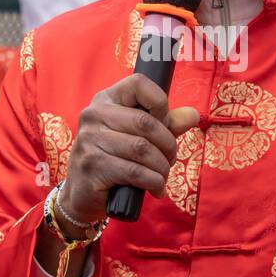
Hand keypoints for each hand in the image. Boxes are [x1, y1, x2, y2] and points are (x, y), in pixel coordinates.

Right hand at [56, 74, 199, 225]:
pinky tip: (155, 187)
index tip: (165, 123)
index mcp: (106, 100)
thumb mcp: (139, 137)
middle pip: (145, 122)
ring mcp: (90, 140)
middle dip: (168, 145)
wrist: (82, 193)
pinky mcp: (92, 165)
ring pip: (142, 149)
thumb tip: (193, 114)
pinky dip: (153, 181)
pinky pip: (134, 171)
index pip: (138, 84)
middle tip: (170, 160)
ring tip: (163, 176)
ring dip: (161, 167)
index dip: (160, 102)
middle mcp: (94, 115)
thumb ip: (165, 124)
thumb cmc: (114, 159)